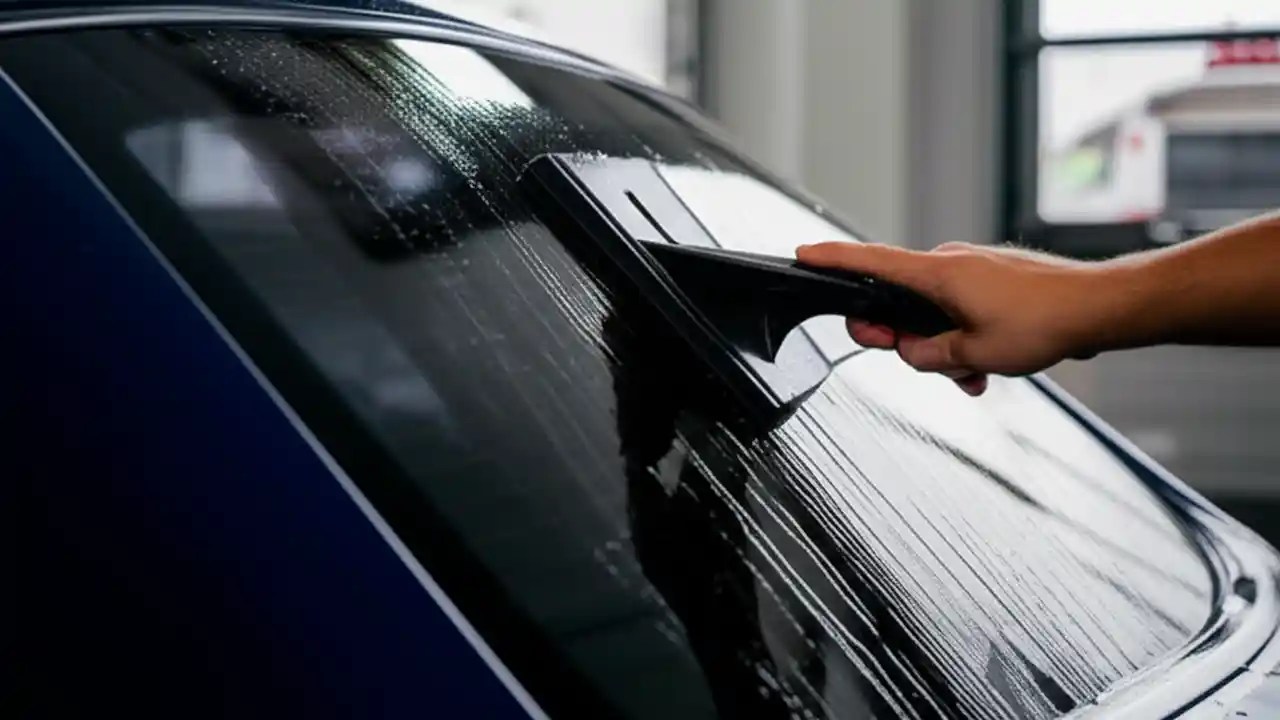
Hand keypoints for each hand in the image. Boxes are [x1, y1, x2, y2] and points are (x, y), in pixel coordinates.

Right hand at [796, 242, 1104, 395]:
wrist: (1100, 307)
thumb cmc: (1044, 322)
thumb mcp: (973, 355)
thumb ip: (928, 355)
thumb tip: (912, 351)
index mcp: (937, 274)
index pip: (870, 263)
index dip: (832, 261)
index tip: (802, 254)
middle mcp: (950, 263)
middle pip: (901, 303)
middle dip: (908, 340)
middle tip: (927, 365)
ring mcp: (973, 269)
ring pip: (935, 314)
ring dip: (945, 349)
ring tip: (974, 376)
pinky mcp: (993, 279)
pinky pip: (961, 310)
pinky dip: (965, 338)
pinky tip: (988, 365)